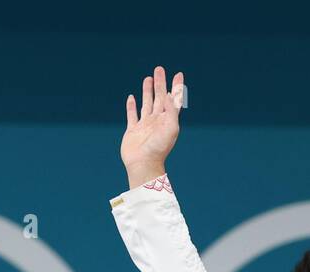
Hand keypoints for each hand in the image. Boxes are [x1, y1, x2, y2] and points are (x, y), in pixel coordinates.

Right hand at [122, 65, 184, 185]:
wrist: (143, 164)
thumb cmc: (159, 148)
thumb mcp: (170, 128)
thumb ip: (171, 111)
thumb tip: (170, 94)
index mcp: (168, 120)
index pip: (173, 100)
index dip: (176, 87)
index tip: (178, 74)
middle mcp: (157, 121)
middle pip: (159, 97)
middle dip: (160, 83)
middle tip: (159, 69)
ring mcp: (145, 125)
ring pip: (146, 103)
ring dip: (147, 91)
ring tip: (148, 78)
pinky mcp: (133, 130)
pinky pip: (132, 115)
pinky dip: (131, 106)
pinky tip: (131, 97)